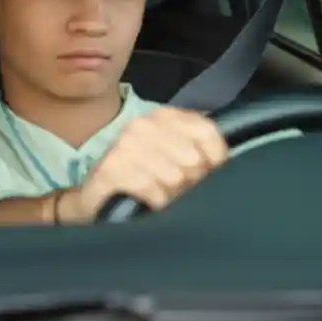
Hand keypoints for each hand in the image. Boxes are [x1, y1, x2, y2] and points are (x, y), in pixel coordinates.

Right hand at [56, 108, 229, 224]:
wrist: (96, 199)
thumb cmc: (143, 179)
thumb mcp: (175, 159)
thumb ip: (202, 153)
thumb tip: (225, 165)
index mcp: (163, 116)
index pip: (207, 133)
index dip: (213, 161)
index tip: (204, 174)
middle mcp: (142, 125)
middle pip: (193, 159)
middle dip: (190, 183)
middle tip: (176, 190)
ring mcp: (124, 145)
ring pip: (174, 178)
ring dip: (171, 196)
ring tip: (159, 196)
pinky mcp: (110, 170)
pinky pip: (152, 190)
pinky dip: (155, 203)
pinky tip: (147, 203)